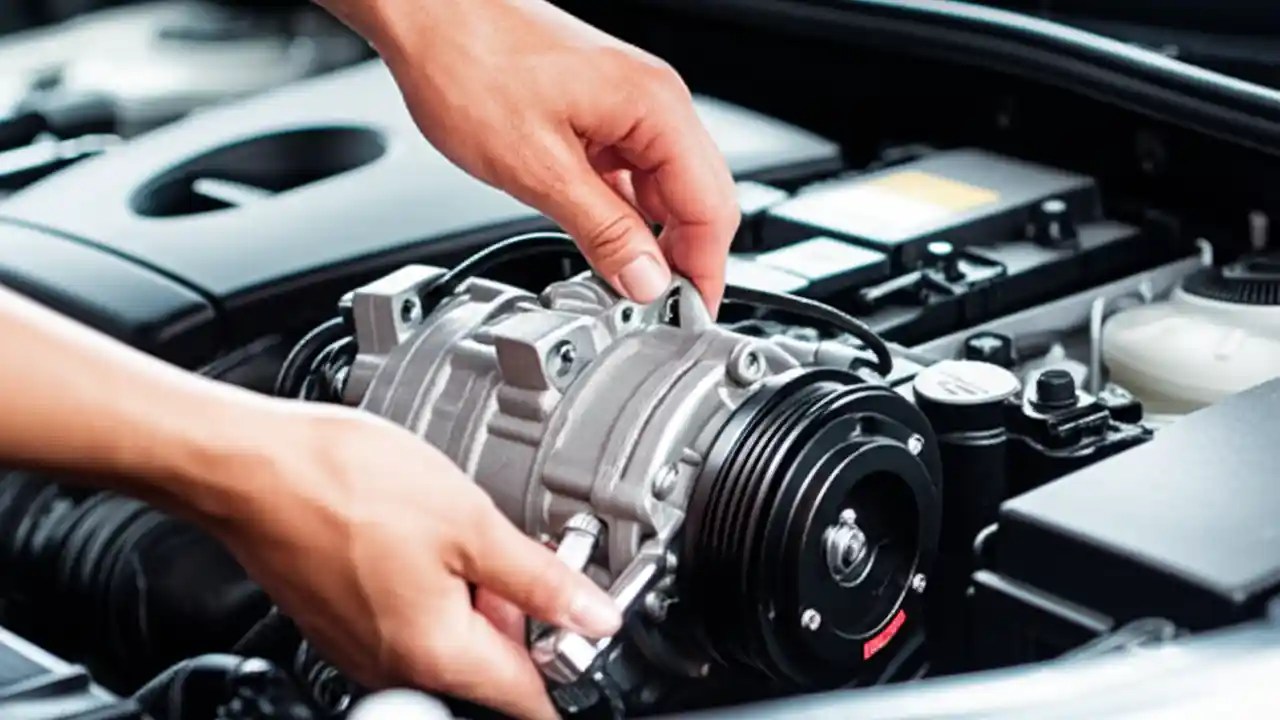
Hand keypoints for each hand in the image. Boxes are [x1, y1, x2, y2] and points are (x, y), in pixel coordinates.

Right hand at [212, 402, 620, 719]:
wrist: (251, 465)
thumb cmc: (343, 485)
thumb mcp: (471, 524)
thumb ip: (542, 580)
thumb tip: (595, 617)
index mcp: (435, 654)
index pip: (527, 698)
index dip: (570, 665)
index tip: (586, 639)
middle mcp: (393, 665)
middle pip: (488, 665)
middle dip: (518, 617)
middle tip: (523, 555)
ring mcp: (360, 646)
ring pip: (448, 638)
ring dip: (474, 595)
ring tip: (463, 532)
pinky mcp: (338, 619)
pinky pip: (407, 620)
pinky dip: (433, 585)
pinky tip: (424, 534)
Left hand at [320, 0, 740, 310]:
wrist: (426, 14)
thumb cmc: (469, 62)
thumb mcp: (538, 168)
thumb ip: (603, 230)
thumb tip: (646, 279)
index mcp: (655, 107)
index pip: (711, 208)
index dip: (704, 271)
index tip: (688, 316)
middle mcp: (653, 100)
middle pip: (697, 198)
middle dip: (683, 258)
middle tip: (656, 310)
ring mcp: (628, 104)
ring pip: (664, 188)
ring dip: (650, 237)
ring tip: (622, 282)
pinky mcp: (600, 110)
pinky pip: (631, 171)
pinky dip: (624, 210)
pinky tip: (601, 237)